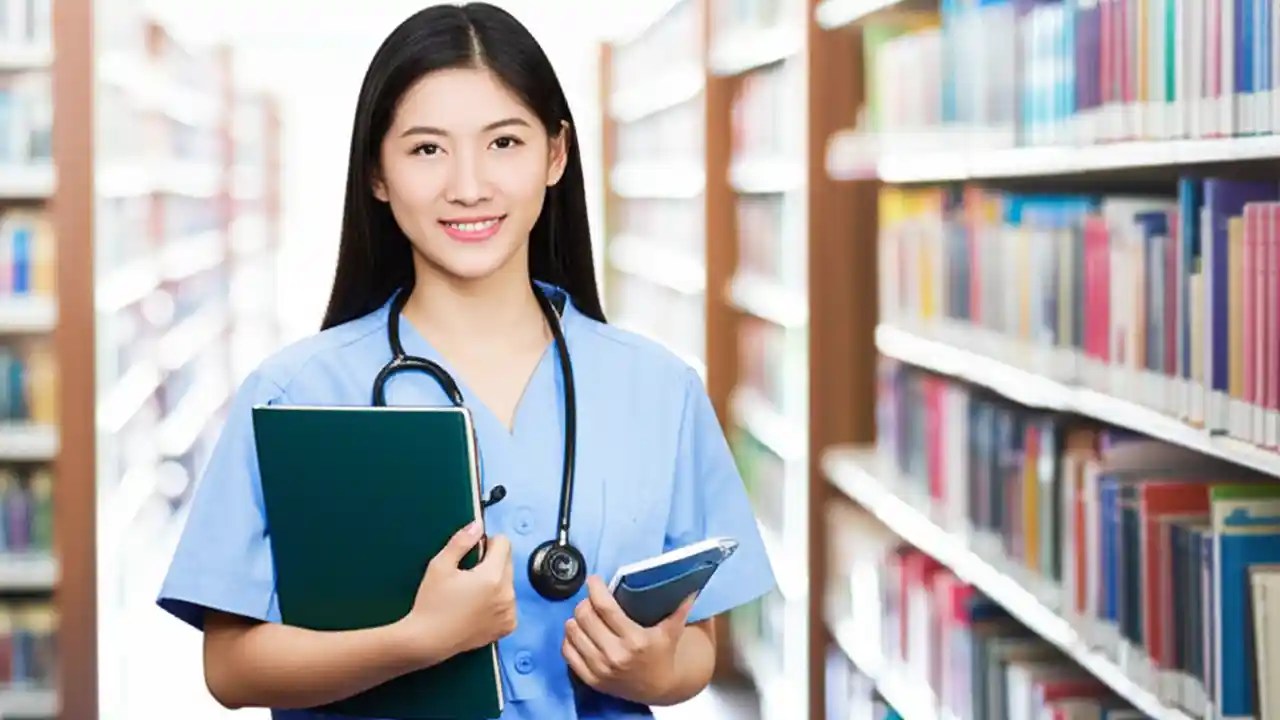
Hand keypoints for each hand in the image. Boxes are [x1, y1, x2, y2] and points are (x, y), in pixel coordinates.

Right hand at [399, 522, 516, 666]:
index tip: (473, 553)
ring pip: (508, 583)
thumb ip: (461, 541)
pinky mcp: (508, 626)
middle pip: (508, 562)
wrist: (428, 641)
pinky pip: (509, 603)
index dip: (487, 543)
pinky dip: (498, 601)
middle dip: (492, 562)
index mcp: (493, 576)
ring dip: (496, 582)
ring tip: (470, 594)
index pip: (504, 543)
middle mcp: (507, 594)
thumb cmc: (431, 603)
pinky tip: (477, 608)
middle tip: (468, 575)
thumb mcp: (440, 565)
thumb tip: (478, 525)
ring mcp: (509, 612)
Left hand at [560, 576, 695, 703]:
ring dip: (575, 618)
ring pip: (572, 632)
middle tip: (592, 599)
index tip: (594, 580)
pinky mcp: (590, 679)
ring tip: (585, 614)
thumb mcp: (672, 631)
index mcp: (634, 639)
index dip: (595, 588)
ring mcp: (600, 668)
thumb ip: (680, 607)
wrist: (659, 689)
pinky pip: (567, 652)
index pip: (604, 607)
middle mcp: (614, 654)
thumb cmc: (663, 654)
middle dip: (585, 602)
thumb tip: (691, 583)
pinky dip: (569, 638)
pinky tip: (578, 632)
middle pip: (584, 616)